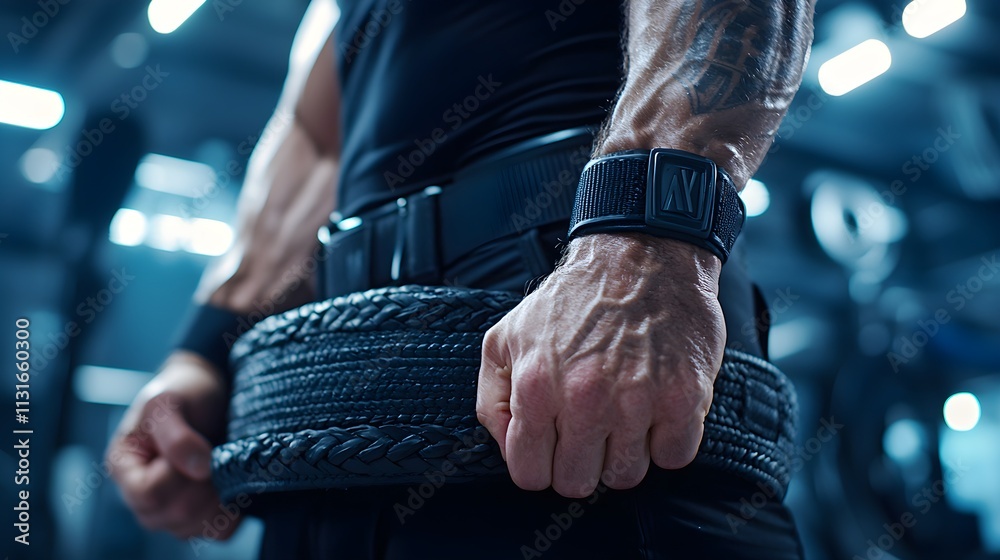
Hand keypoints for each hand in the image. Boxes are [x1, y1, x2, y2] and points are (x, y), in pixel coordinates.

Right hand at [107, 351, 236, 538]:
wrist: (208, 392)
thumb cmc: (183, 392)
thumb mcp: (170, 403)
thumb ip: (177, 436)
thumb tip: (199, 470)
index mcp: (124, 466)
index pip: (147, 493)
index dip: (177, 476)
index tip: (198, 450)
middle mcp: (141, 494)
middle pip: (170, 516)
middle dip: (202, 488)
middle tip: (218, 457)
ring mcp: (169, 507)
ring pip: (190, 529)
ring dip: (217, 501)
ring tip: (225, 468)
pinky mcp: (197, 512)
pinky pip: (214, 531)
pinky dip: (230, 512)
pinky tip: (234, 485)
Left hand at [477, 234, 724, 497]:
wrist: (641, 254)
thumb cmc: (572, 300)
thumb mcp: (505, 338)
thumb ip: (492, 400)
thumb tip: (507, 448)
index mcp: (535, 388)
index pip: (529, 475)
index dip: (540, 464)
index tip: (553, 445)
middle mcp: (584, 400)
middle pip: (577, 483)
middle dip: (580, 462)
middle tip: (589, 430)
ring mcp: (637, 402)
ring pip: (626, 477)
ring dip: (623, 453)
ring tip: (623, 414)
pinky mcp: (684, 398)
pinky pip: (674, 457)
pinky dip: (666, 441)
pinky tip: (655, 409)